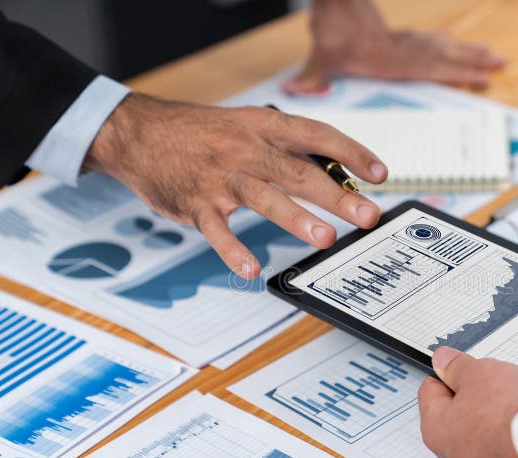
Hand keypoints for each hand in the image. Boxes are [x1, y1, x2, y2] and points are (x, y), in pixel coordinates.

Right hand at [84, 93, 386, 278]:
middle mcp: (245, 149)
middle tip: (367, 215)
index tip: (379, 173)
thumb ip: (287, 150)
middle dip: (337, 195)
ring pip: (263, 197)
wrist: (138, 132)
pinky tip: (251, 269)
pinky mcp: (195, 204)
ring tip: (326, 239)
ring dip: (297, 219)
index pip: (316, 135)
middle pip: (298, 172)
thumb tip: (335, 175)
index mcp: (262, 127)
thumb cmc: (202, 133)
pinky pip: (217, 231)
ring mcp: (219, 177)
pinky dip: (232, 251)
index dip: (351, 152)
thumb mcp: (247, 126)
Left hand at [283, 0, 505, 94]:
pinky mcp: (398, 37)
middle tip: (501, 64)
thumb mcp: (321, 51)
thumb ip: (313, 74)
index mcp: (391, 58)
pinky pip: (428, 41)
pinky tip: (453, 43)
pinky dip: (444, 44)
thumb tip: (297, 90)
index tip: (481, 76)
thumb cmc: (332, 25)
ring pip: (441, 46)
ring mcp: (403, 41)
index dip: (457, 72)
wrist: (336, 1)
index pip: (431, 66)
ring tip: (492, 55)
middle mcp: (402, 48)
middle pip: (444, 54)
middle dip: (473, 60)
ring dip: (466, 51)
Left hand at [418, 346, 517, 457]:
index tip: (463, 365)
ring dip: (496, 415)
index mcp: (435, 428)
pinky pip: (504, 449)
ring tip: (516, 402)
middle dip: (476, 394)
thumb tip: (442, 360)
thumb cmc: (508, 413)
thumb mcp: (478, 372)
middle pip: (457, 413)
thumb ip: (456, 367)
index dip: (448, 372)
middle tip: (494, 382)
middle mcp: (453, 456)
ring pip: (483, 432)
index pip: (430, 390)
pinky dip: (513, 435)